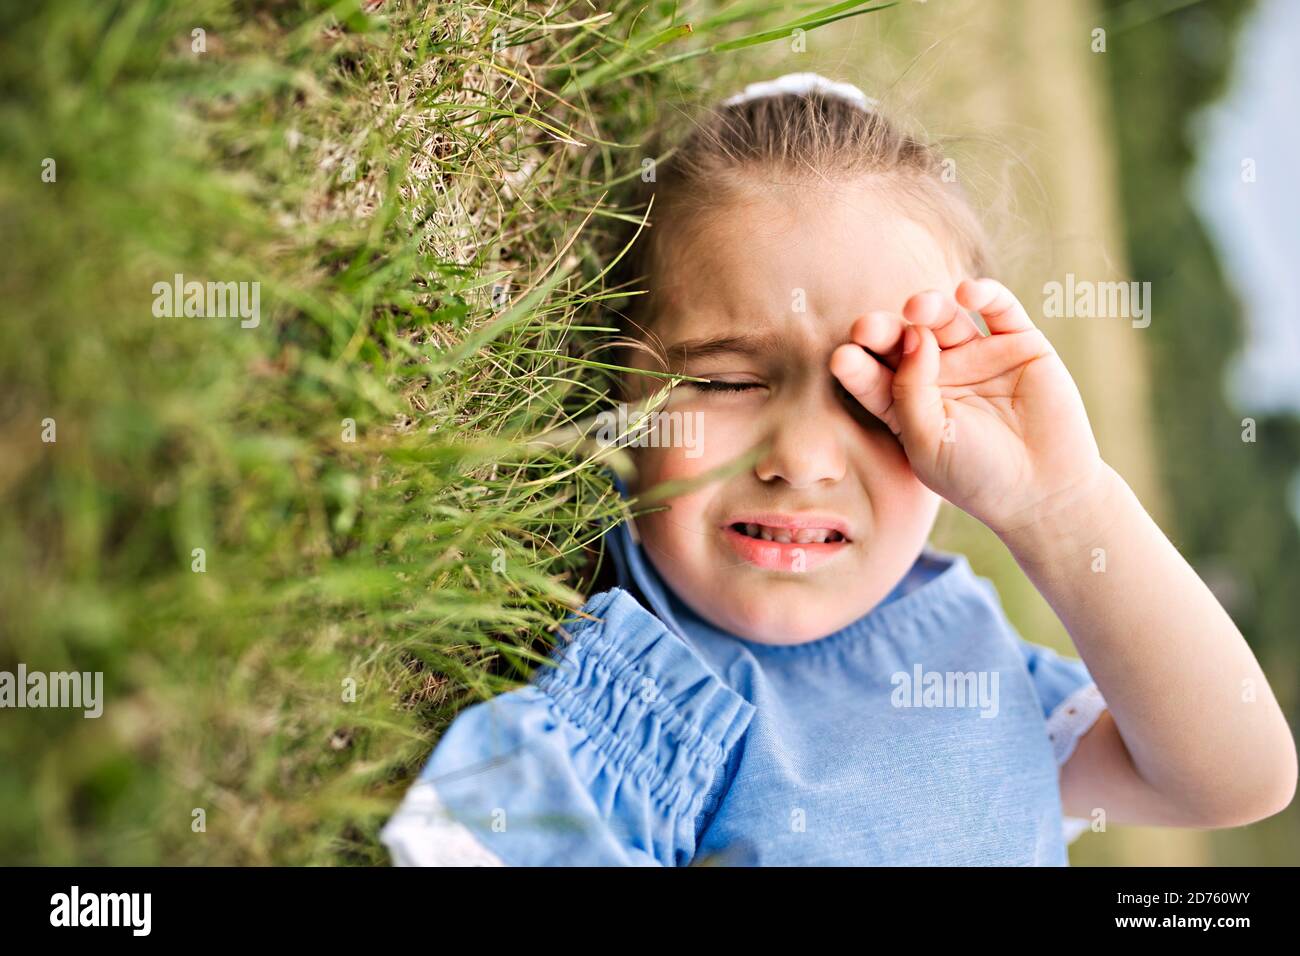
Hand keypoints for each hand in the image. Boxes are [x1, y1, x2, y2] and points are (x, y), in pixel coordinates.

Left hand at [829, 278, 1106, 534]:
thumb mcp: (928, 440)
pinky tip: (966, 292)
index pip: (874, 376)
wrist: (1046, 491)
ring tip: (918, 307)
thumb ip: (910, 389)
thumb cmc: (977, 476)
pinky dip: (984, 293)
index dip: (858, 365)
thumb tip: (914, 333)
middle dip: (884, 331)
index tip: (843, 358)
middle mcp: (939, 375)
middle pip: (904, 341)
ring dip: (928, 307)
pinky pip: (999, 308)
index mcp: (907, 405)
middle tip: (868, 329)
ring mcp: (978, 357)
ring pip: (945, 319)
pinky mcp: (1019, 343)